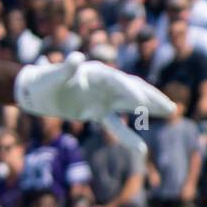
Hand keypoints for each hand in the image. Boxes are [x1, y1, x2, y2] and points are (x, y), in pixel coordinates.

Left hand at [14, 52, 173, 155]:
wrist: (35, 91)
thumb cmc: (42, 81)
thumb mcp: (52, 75)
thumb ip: (65, 68)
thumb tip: (76, 58)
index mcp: (96, 73)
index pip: (118, 80)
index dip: (130, 90)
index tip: (140, 103)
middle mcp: (104, 84)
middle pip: (133, 89)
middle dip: (152, 98)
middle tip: (170, 107)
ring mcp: (103, 99)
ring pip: (131, 105)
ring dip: (150, 109)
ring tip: (170, 112)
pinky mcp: (98, 112)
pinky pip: (116, 125)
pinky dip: (127, 137)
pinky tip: (140, 149)